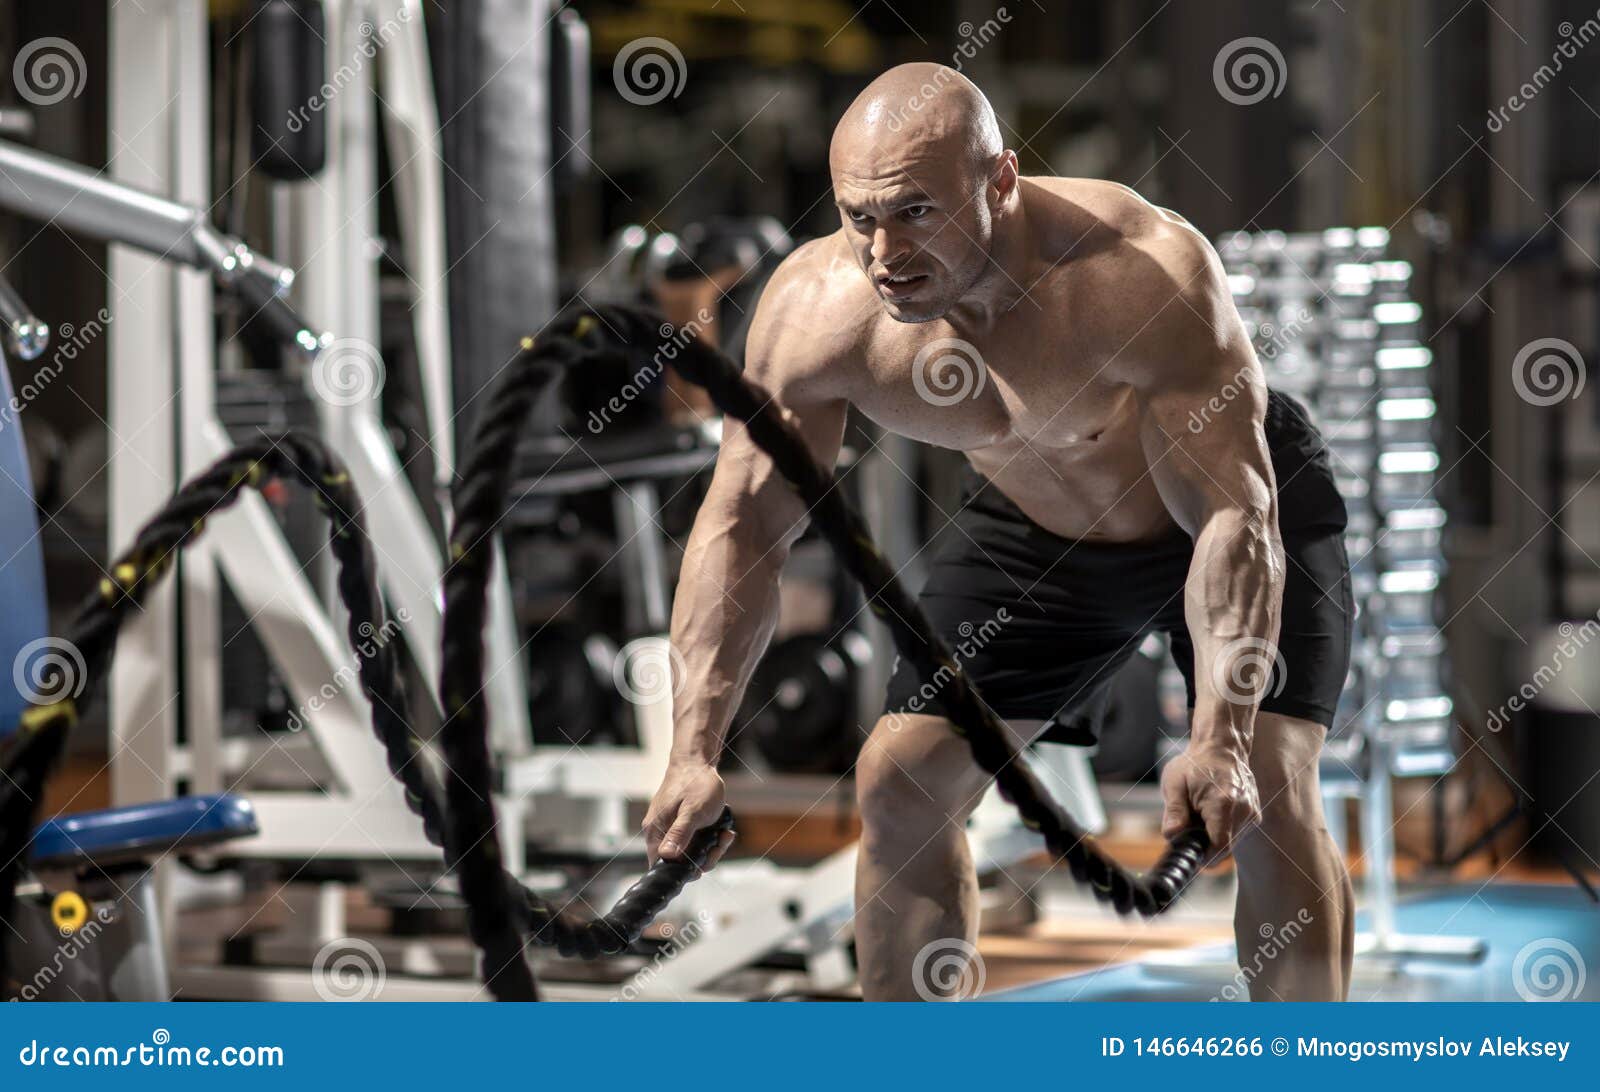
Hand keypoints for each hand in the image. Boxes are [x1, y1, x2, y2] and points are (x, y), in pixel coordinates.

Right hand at [643, 762, 734, 868]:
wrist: (697, 762)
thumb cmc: (695, 783)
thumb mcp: (693, 811)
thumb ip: (679, 834)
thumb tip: (666, 856)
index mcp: (656, 832)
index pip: (661, 866)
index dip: (684, 869)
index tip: (704, 859)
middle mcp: (659, 833)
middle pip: (679, 863)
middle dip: (704, 858)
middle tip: (720, 841)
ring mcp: (670, 829)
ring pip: (690, 853)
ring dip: (711, 848)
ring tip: (724, 833)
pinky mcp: (681, 826)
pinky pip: (695, 842)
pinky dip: (710, 839)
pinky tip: (722, 830)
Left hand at [1159, 742, 1260, 857]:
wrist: (1221, 747)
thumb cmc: (1195, 763)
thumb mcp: (1175, 784)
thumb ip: (1174, 812)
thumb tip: (1171, 836)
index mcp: (1224, 803)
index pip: (1218, 846)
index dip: (1203, 856)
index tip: (1189, 854)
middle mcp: (1244, 811)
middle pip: (1225, 847)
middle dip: (1204, 845)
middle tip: (1188, 830)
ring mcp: (1252, 813)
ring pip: (1231, 842)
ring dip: (1213, 837)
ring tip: (1200, 814)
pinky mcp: (1254, 814)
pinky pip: (1236, 833)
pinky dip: (1221, 829)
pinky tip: (1211, 812)